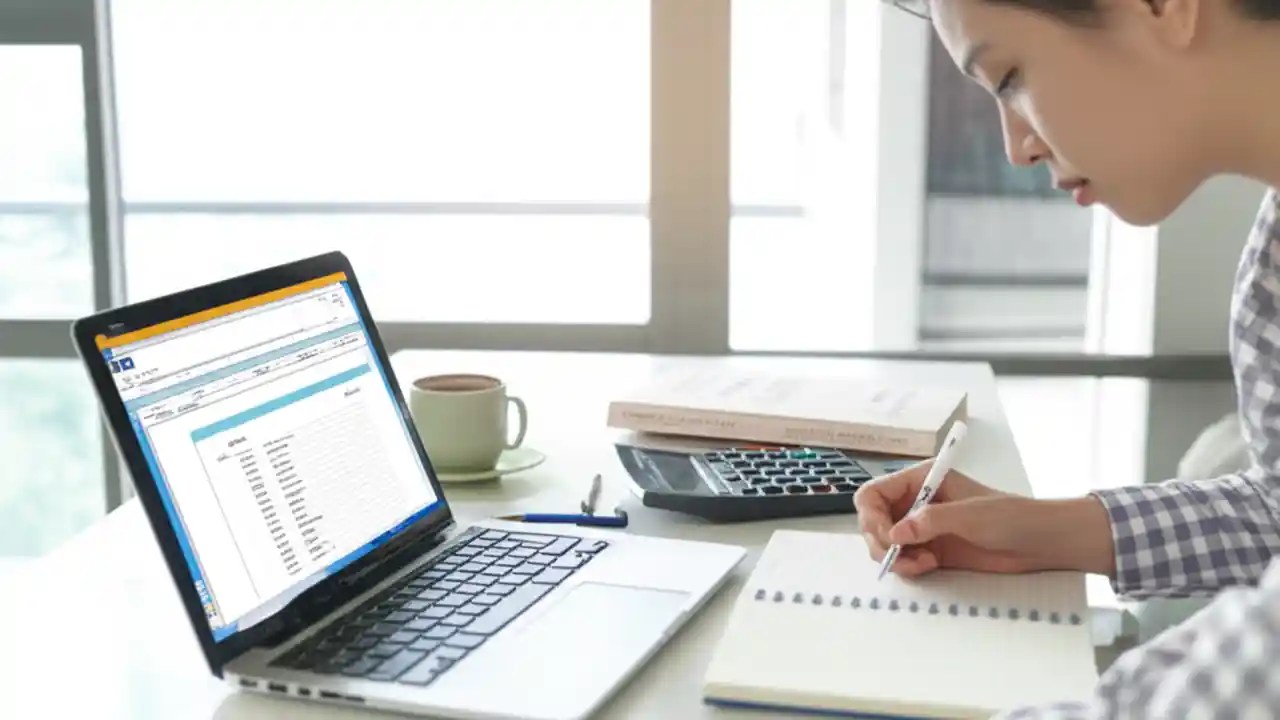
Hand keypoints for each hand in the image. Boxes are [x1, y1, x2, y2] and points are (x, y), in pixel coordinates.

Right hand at [853, 460, 1115, 578]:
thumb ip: (930, 521)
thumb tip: (895, 534)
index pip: (874, 493)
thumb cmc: (1010, 517)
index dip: (873, 516)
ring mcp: (921, 527)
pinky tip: (927, 566)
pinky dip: (906, 567)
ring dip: (894, 557)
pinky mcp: (929, 550)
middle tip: (900, 556)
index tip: (889, 537)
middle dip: (880, 541)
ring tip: (921, 564)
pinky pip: (901, 559)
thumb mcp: (970, 515)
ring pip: (884, 543)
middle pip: (873, 520)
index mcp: (920, 480)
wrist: (1038, 542)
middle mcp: (915, 501)